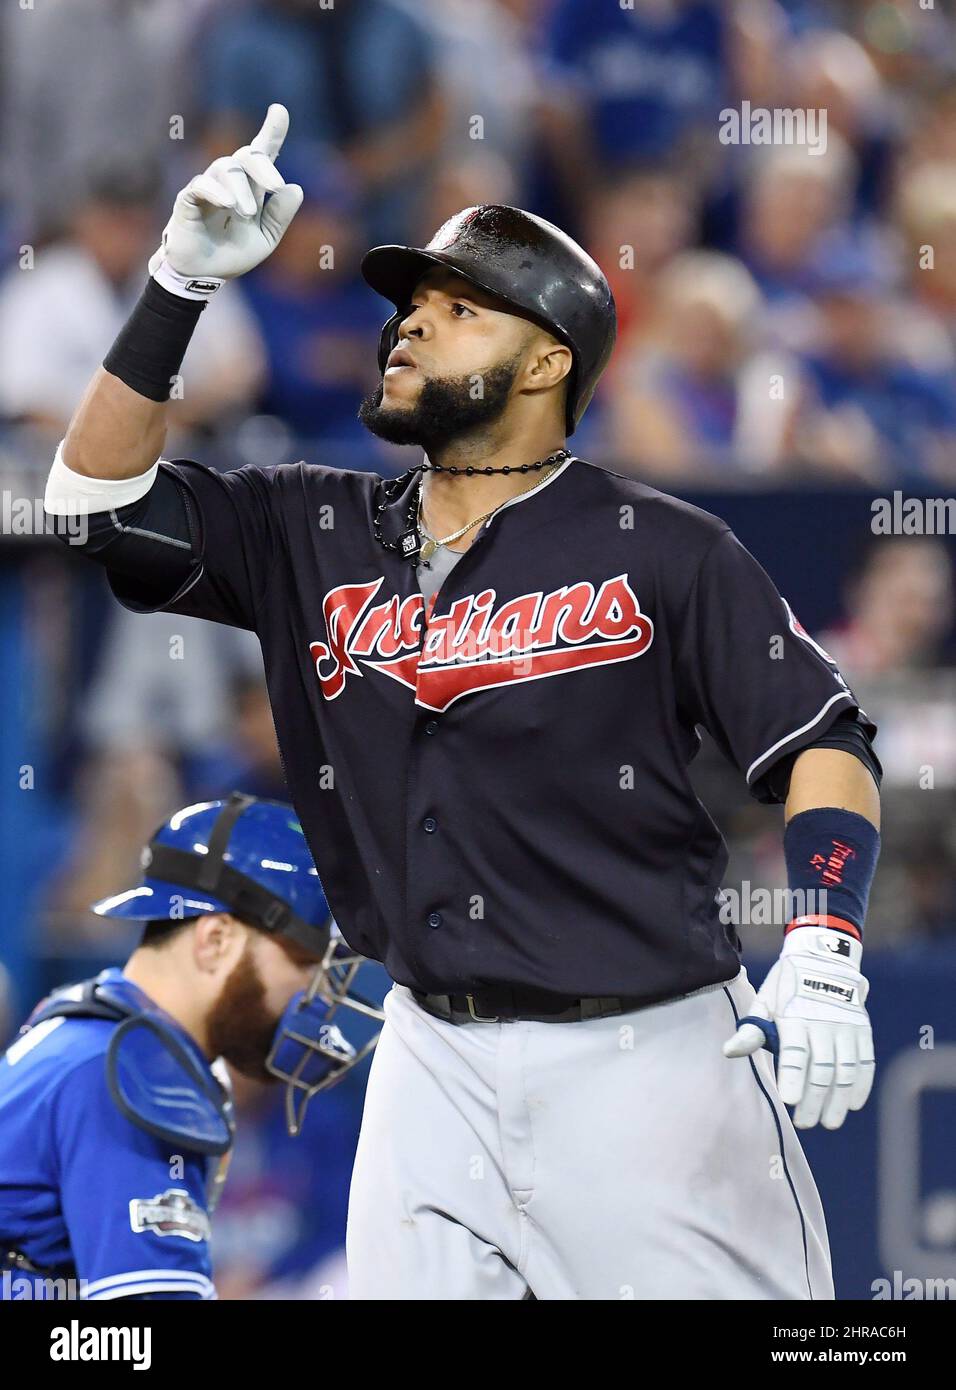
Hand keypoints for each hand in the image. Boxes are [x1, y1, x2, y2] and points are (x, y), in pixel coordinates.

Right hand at [148, 103, 303, 293]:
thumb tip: (296, 188)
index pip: (261, 154)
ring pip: (226, 169)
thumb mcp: (265, 238)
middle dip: (264, 166)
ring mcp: (208, 188)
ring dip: (242, 190)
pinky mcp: (187, 200)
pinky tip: (227, 204)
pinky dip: (216, 191)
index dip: (271, 132)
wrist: (203, 276)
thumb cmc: (231, 254)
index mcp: (250, 188)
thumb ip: (280, 216)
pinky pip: (201, 185)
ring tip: (246, 214)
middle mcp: (230, 182)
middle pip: (247, 155)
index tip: (279, 111)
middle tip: (275, 187)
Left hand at [723, 925, 873, 1129]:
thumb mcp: (765, 1001)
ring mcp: (846, 1027)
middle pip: (821, 1068)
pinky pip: (865, 1062)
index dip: (792, 1077)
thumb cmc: (786, 986)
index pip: (794, 1052)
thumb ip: (752, 1030)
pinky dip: (861, 1085)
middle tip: (804, 1122)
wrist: (824, 958)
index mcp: (794, 1016)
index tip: (788, 1101)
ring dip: (838, 1099)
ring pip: (845, 1071)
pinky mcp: (863, 1030)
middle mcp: (823, 1023)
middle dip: (813, 1099)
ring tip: (828, 1121)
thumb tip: (728, 1052)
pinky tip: (852, 1104)